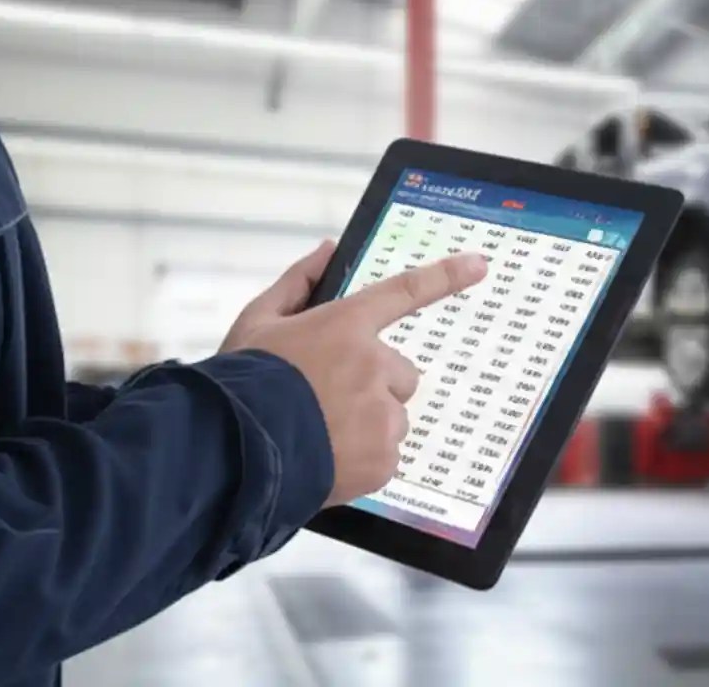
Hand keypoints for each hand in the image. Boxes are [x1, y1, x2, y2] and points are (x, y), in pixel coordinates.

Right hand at [235, 249, 487, 506]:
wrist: (229, 454)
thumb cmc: (240, 383)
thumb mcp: (257, 323)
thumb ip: (298, 283)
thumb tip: (328, 251)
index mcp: (345, 326)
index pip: (403, 292)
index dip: (445, 277)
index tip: (479, 264)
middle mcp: (372, 365)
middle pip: (400, 373)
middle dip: (375, 385)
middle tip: (329, 399)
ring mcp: (382, 414)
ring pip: (393, 415)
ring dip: (369, 423)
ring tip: (321, 432)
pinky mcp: (383, 458)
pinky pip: (387, 453)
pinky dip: (364, 457)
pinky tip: (327, 456)